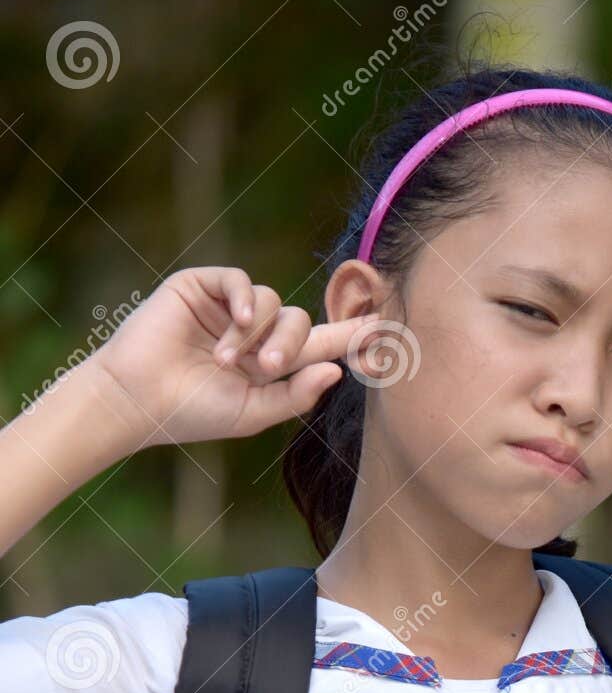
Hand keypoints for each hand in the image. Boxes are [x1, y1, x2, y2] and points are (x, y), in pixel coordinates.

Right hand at [81, 266, 372, 448]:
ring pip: (275, 303)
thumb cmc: (195, 412)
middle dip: (293, 344)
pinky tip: (238, 322)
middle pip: (301, 322)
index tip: (388, 328)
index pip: (321, 344)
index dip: (352, 336)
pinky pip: (243, 280)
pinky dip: (246, 300)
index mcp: (272, 365)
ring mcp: (231, 308)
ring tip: (227, 361)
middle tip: (267, 367)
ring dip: (258, 334)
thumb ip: (295, 394)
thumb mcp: (254, 412)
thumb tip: (336, 369)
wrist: (140, 398)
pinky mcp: (205, 286)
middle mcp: (257, 333)